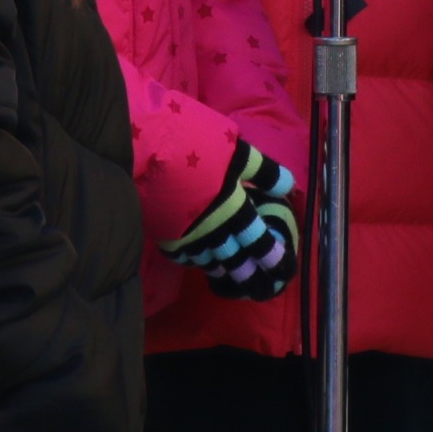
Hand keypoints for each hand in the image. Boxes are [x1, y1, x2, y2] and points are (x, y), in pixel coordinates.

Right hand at [165, 143, 299, 300]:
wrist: (143, 148)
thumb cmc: (193, 142)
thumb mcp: (236, 150)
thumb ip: (263, 171)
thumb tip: (289, 187)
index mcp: (234, 208)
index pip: (259, 242)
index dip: (273, 258)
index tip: (285, 270)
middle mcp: (213, 229)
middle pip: (236, 261)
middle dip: (251, 277)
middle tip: (263, 289)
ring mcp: (187, 236)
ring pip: (211, 263)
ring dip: (225, 272)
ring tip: (235, 280)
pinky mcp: (165, 234)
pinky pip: (185, 257)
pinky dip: (196, 261)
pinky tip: (200, 261)